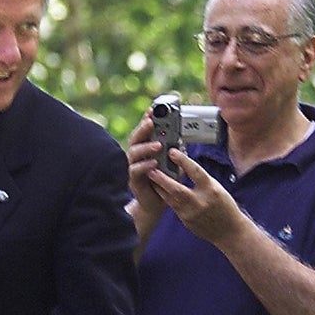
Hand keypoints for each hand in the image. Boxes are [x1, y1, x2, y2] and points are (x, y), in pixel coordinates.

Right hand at [127, 112, 167, 238]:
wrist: (157, 204)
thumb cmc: (164, 181)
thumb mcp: (171, 163)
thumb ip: (173, 151)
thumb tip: (182, 138)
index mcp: (145, 149)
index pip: (144, 131)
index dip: (146, 119)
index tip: (152, 110)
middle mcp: (136, 156)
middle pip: (135, 138)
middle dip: (143, 129)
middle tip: (151, 122)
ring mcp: (132, 167)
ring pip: (133, 153)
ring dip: (146, 147)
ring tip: (158, 145)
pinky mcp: (133, 181)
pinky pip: (135, 170)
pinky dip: (145, 166)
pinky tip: (153, 163)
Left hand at [147, 148, 243, 245]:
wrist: (229, 231)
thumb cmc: (225, 207)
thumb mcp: (217, 188)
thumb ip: (201, 179)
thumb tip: (186, 166)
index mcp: (211, 189)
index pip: (195, 171)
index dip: (182, 161)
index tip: (172, 152)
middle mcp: (200, 202)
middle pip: (177, 188)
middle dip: (162, 178)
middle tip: (151, 168)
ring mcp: (191, 213)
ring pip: (170, 199)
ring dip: (159, 187)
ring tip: (151, 177)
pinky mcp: (186, 221)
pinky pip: (173, 206)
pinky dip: (165, 197)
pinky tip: (159, 189)